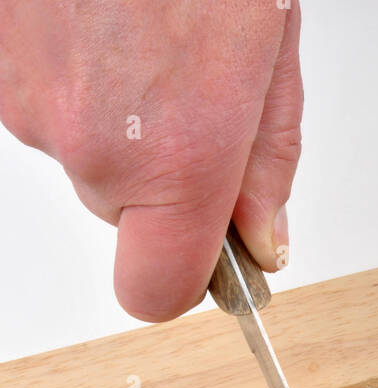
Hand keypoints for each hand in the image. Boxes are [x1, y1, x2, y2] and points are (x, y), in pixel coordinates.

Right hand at [0, 0, 302, 319]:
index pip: (160, 291)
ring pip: (85, 148)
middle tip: (188, 81)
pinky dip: (74, 67)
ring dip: (116, 109)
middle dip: (159, 163)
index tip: (211, 250)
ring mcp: (31, 106)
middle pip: (125, 210)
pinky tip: (102, 12)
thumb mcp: (268, 35)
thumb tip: (262, 236)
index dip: (187, 278)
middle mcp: (94, 144)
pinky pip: (46, 100)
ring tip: (144, 26)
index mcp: (180, 151)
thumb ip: (268, 154)